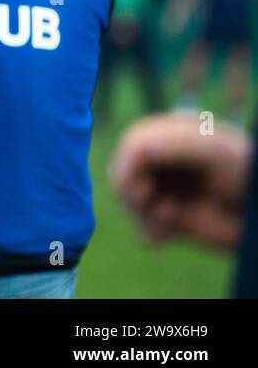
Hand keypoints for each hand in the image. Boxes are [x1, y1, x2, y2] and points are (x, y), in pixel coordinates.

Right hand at [110, 112, 251, 250]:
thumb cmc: (245, 174)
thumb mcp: (209, 149)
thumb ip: (167, 144)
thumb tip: (130, 153)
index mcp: (171, 135)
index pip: (132, 144)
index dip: (127, 165)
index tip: (140, 186)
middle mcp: (164, 163)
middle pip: (122, 173)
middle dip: (132, 191)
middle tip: (152, 200)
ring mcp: (167, 191)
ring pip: (129, 203)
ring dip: (143, 214)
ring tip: (171, 215)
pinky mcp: (172, 220)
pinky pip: (143, 229)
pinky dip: (152, 232)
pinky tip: (172, 233)